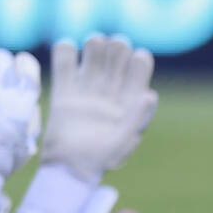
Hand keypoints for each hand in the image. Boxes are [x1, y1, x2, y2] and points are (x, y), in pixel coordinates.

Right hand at [42, 34, 157, 179]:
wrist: (67, 168)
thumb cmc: (100, 159)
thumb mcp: (123, 142)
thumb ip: (137, 118)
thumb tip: (149, 95)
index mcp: (129, 100)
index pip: (139, 69)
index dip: (139, 60)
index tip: (137, 58)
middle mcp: (109, 91)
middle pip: (116, 57)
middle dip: (117, 48)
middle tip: (113, 47)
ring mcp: (86, 89)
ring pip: (93, 55)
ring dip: (95, 44)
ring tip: (94, 44)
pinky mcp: (63, 91)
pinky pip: (63, 63)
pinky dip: (64, 50)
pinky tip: (67, 48)